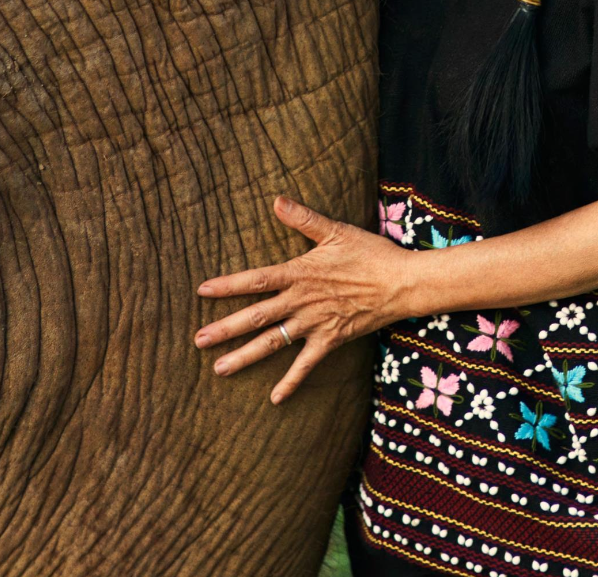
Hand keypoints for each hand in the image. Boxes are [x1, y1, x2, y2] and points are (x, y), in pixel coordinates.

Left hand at [194, 196, 418, 404]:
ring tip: (219, 369)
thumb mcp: (336, 230)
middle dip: (225, 328)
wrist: (400, 282)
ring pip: (273, 342)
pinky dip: (290, 382)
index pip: (257, 279)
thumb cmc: (369, 252)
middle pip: (256, 316)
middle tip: (197, 340)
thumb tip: (276, 200)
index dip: (229, 285)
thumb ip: (304, 218)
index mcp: (300, 272)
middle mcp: (302, 300)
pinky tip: (274, 398)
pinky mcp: (330, 340)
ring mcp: (315, 323)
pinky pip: (306, 364)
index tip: (202, 291)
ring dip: (245, 356)